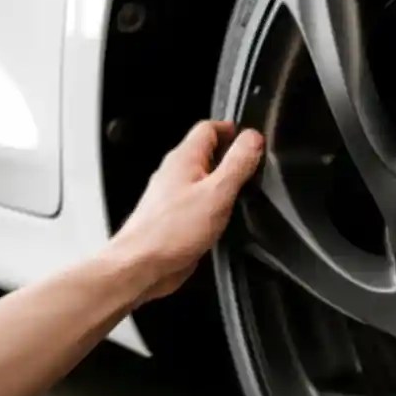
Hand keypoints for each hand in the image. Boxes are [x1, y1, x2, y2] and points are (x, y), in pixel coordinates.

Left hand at [106, 120, 263, 302]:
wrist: (141, 266)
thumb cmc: (170, 232)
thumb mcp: (216, 193)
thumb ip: (237, 163)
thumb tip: (253, 138)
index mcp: (184, 159)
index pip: (208, 128)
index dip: (232, 129)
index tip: (252, 139)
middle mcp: (175, 174)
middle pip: (206, 152)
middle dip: (231, 156)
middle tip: (254, 166)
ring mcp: (174, 196)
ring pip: (203, 178)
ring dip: (224, 181)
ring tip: (245, 191)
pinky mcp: (176, 218)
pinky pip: (200, 201)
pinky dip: (216, 203)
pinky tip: (227, 216)